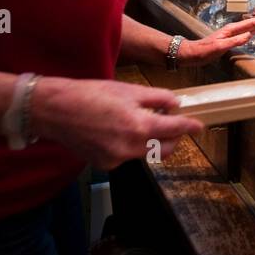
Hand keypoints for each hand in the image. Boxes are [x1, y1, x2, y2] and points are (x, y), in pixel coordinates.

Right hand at [30, 77, 203, 169]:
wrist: (55, 110)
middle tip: (171, 123)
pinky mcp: (105, 164)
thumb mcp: (128, 90)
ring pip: (146, 153)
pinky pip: (127, 156)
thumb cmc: (90, 95)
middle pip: (165, 148)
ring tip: (139, 122)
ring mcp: (116, 159)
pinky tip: (118, 131)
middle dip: (173, 137)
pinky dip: (130, 146)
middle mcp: (129, 147)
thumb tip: (175, 104)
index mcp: (139, 126)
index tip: (198, 126)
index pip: (175, 129)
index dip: (189, 127)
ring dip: (150, 141)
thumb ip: (157, 98)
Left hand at [178, 17, 254, 65]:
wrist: (192, 53)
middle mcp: (233, 30)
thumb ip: (234, 41)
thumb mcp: (219, 47)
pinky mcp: (231, 39)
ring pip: (251, 28)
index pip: (252, 24)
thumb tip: (249, 35)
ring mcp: (232, 34)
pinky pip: (247, 33)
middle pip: (254, 24)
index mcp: (232, 29)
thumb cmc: (203, 51)